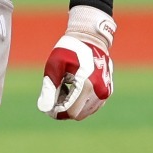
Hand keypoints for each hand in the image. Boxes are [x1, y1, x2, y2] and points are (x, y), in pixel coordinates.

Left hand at [37, 6, 114, 120]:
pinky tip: (72, 87)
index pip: (70, 112)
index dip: (55, 111)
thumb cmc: (70, 49)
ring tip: (64, 86)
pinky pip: (91, 106)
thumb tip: (45, 109)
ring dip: (72, 105)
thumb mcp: (55, 66)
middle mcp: (100, 92)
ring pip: (84, 112)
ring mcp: (106, 92)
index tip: (47, 102)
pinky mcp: (107, 91)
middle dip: (64, 108)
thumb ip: (49, 89)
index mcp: (87, 85)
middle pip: (77, 114)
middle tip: (55, 91)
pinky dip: (80, 101)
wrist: (91, 37)